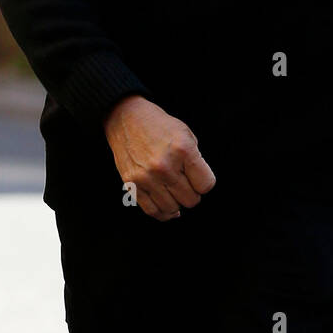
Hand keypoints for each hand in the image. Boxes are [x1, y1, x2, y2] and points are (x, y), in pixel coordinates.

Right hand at [103, 95, 215, 220]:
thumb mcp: (187, 135)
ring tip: (176, 193)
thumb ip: (196, 161)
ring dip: (177, 203)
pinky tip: (168, 208)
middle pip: (191, 200)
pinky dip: (162, 213)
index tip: (199, 178)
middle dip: (193, 194)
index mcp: (183, 151)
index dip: (205, 183)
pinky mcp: (132, 184)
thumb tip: (200, 187)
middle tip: (187, 185)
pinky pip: (151, 210)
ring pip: (172, 208)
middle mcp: (164, 167)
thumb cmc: (160, 126)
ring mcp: (146, 178)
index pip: (206, 185)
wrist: (127, 118)